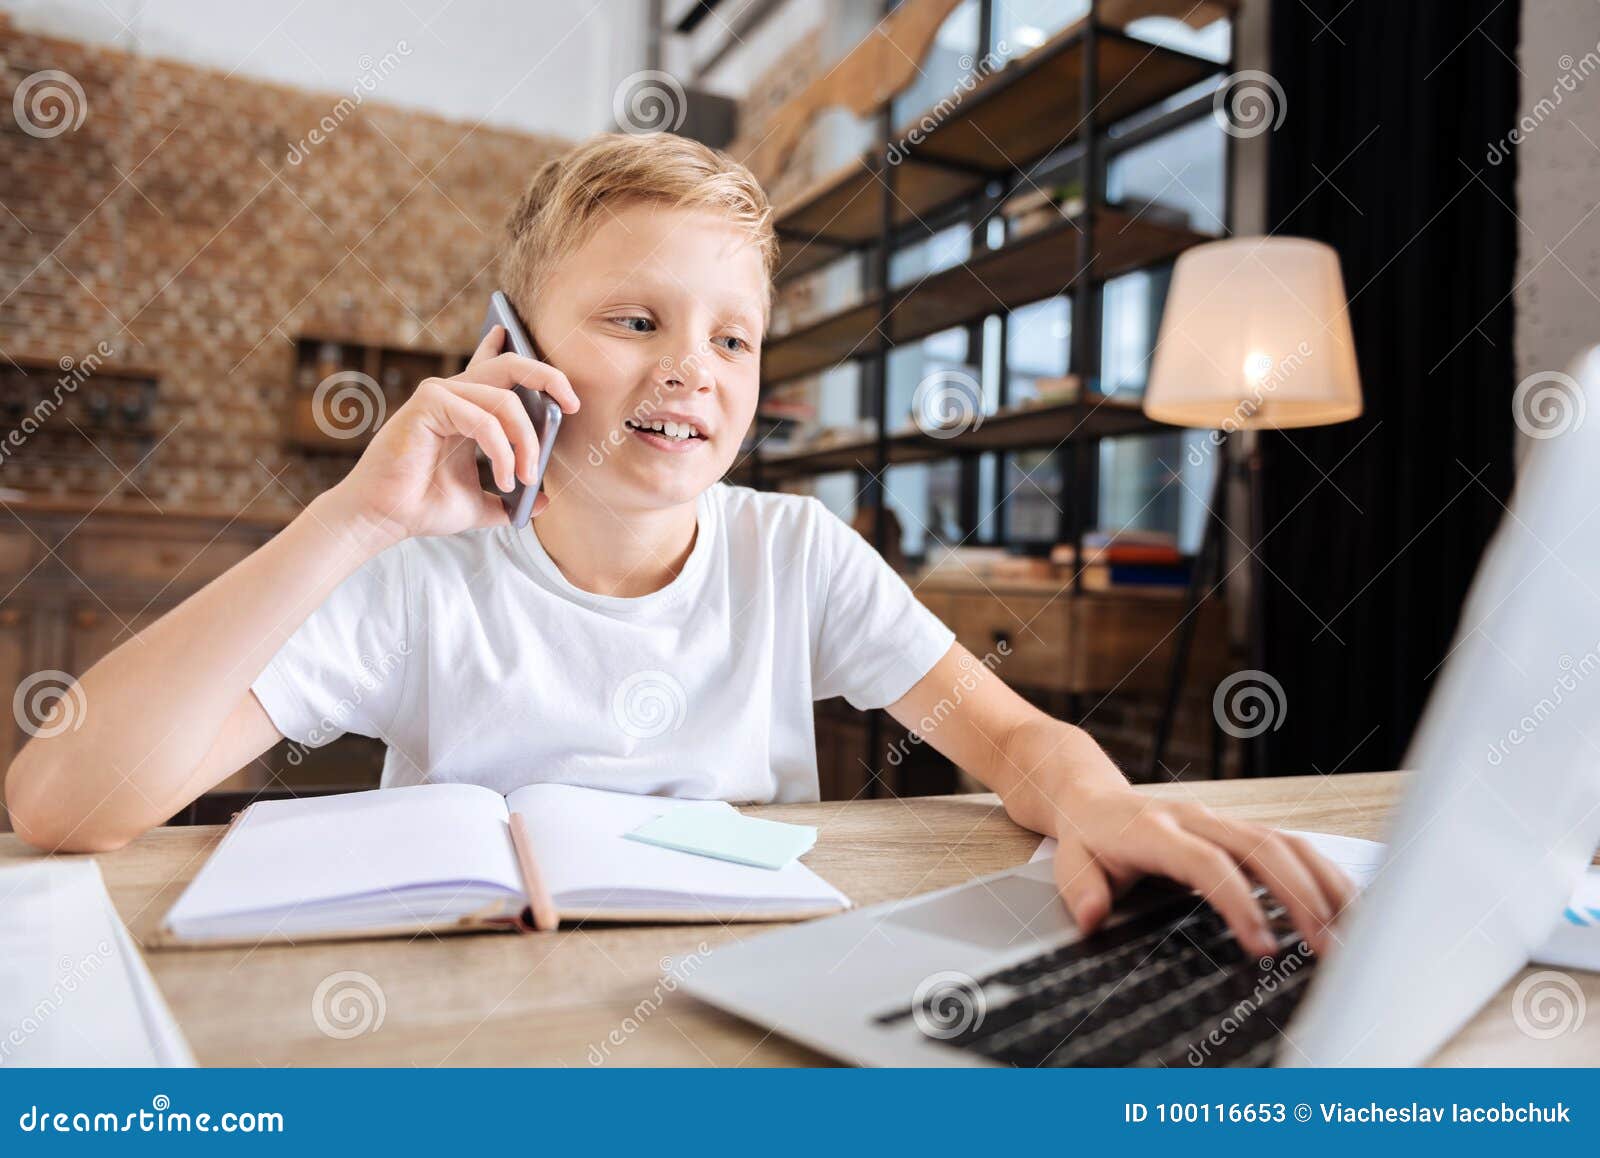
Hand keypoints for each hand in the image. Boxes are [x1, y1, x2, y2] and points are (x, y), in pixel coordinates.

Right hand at [325, 325, 580, 544]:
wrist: (386, 519)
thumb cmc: (424, 506)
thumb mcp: (482, 503)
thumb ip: (511, 498)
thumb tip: (543, 501)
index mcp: (467, 408)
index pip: (499, 368)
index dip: (535, 367)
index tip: (567, 390)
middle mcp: (455, 394)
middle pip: (512, 366)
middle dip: (548, 378)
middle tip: (571, 406)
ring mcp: (440, 394)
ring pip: (505, 402)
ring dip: (525, 442)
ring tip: (526, 479)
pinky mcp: (429, 404)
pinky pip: (483, 419)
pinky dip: (502, 451)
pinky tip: (504, 480)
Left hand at [1048, 786, 1356, 957]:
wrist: (1094, 798)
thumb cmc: (1087, 839)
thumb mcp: (1069, 863)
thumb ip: (1081, 891)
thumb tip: (1092, 917)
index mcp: (1154, 830)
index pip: (1206, 863)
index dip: (1238, 902)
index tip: (1262, 946)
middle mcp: (1195, 819)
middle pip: (1261, 849)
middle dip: (1299, 897)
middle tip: (1326, 948)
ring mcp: (1221, 820)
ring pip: (1284, 843)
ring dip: (1322, 884)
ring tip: (1351, 931)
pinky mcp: (1239, 828)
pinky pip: (1289, 844)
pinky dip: (1321, 873)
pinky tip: (1345, 905)